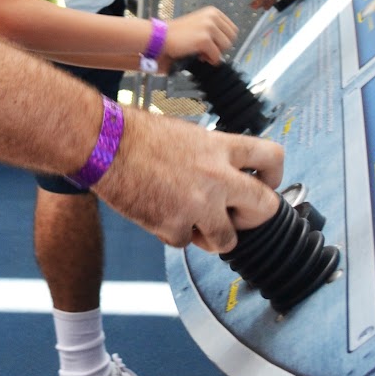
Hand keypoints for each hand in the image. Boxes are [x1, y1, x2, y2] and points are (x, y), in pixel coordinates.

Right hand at [97, 106, 282, 252]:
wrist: (102, 144)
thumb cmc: (134, 133)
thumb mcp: (184, 133)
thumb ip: (210, 154)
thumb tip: (223, 171)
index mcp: (219, 147)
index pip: (272, 158)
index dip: (273, 175)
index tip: (264, 183)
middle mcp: (217, 178)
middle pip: (266, 208)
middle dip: (253, 217)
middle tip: (236, 216)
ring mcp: (197, 205)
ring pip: (227, 240)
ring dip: (212, 235)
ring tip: (192, 220)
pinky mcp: (173, 226)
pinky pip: (184, 242)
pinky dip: (172, 233)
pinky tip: (158, 213)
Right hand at [162, 6, 236, 63]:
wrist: (162, 36)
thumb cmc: (178, 32)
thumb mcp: (200, 23)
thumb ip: (214, 28)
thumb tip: (227, 44)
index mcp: (213, 11)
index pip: (232, 29)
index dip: (223, 40)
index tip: (212, 43)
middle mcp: (213, 17)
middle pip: (231, 38)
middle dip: (221, 47)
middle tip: (207, 49)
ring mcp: (209, 27)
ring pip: (226, 47)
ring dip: (215, 53)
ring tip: (202, 52)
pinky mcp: (204, 39)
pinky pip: (216, 55)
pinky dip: (209, 59)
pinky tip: (199, 56)